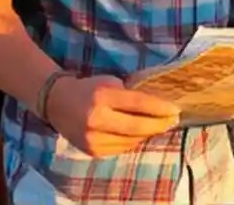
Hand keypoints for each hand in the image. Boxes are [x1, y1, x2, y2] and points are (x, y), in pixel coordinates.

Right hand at [45, 74, 180, 157]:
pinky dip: (134, 140)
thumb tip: (160, 105)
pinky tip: (140, 133)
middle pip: (137, 126)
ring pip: (131, 140)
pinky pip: (121, 148)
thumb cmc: (90, 89)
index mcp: (102, 96)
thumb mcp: (110, 82)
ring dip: (148, 133)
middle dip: (159, 124)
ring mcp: (93, 138)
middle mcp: (96, 119)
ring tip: (159, 125)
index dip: (160, 107)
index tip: (176, 109)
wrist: (57, 104)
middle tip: (174, 120)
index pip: (138, 103)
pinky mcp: (92, 151)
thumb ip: (131, 94)